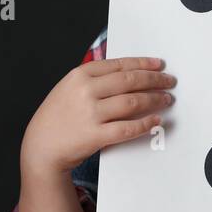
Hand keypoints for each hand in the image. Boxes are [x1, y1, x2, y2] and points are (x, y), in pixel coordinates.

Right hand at [21, 56, 175, 175]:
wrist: (41, 147)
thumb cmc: (57, 118)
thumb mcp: (69, 88)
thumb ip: (94, 79)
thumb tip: (129, 73)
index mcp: (79, 75)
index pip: (120, 64)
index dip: (143, 63)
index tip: (159, 64)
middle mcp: (85, 91)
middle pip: (130, 80)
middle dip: (155, 79)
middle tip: (170, 81)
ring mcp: (90, 113)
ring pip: (133, 102)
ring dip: (155, 99)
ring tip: (166, 99)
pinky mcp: (96, 135)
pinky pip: (128, 128)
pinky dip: (146, 124)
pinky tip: (156, 120)